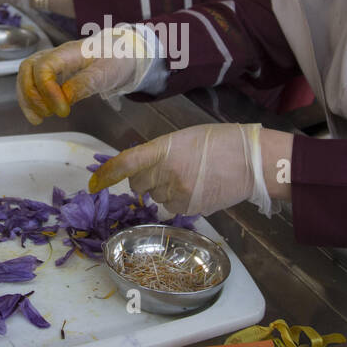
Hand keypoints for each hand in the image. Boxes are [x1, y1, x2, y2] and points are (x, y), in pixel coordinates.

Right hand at [16, 28, 155, 123]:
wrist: (123, 53)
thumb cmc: (116, 59)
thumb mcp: (106, 73)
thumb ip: (85, 84)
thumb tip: (64, 99)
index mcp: (69, 52)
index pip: (44, 66)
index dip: (47, 90)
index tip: (62, 110)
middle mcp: (55, 55)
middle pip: (27, 68)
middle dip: (31, 94)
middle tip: (47, 114)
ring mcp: (52, 63)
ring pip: (26, 76)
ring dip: (27, 99)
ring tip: (39, 119)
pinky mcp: (52, 73)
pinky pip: (33, 83)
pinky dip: (31, 100)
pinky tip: (38, 115)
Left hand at [89, 124, 267, 216]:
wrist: (251, 161)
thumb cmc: (220, 142)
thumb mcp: (184, 138)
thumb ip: (159, 152)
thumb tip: (141, 168)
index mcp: (163, 149)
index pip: (125, 163)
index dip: (106, 173)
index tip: (95, 182)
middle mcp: (166, 172)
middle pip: (138, 185)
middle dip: (144, 180)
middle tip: (163, 172)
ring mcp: (178, 193)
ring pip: (156, 198)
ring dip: (164, 191)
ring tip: (189, 177)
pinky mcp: (190, 208)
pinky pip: (173, 208)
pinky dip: (179, 201)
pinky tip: (197, 188)